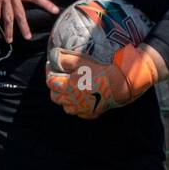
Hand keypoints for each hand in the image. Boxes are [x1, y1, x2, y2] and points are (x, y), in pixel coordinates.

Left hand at [46, 44, 163, 119]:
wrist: (119, 84)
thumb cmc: (99, 71)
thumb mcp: (80, 61)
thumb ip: (64, 59)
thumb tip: (54, 56)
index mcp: (67, 87)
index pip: (50, 82)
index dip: (49, 72)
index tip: (51, 65)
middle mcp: (71, 100)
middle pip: (55, 96)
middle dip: (55, 88)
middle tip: (59, 79)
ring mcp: (81, 109)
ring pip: (66, 107)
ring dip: (65, 99)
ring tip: (69, 91)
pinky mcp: (90, 113)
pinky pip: (80, 112)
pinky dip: (78, 107)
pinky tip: (82, 99)